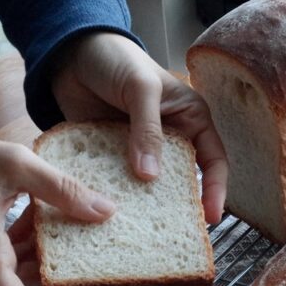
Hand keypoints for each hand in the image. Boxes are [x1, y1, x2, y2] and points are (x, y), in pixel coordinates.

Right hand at [0, 136, 109, 285]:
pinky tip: (50, 216)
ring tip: (83, 229)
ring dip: (51, 256)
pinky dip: (35, 241)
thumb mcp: (17, 164)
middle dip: (63, 278)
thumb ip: (62, 189)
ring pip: (22, 271)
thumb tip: (106, 211)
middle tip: (103, 261)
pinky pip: (12, 253)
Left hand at [51, 33, 227, 222]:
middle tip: (176, 232)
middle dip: (181, 205)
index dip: (215, 189)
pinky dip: (114, 195)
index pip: (213, 160)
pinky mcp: (111, 155)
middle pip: (183, 179)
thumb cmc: (117, 60)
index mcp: (191, 120)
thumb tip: (151, 176)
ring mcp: (140, 149)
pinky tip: (108, 211)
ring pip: (150, 185)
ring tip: (141, 229)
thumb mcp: (141, 89)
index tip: (210, 217)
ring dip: (145, 204)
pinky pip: (117, 180)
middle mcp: (171, 138)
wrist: (69, 53)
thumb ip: (149, 130)